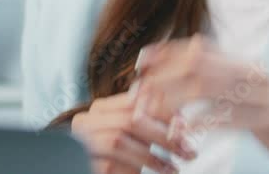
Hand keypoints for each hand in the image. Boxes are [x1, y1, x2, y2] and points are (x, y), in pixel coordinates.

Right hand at [70, 91, 197, 173]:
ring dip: (152, 155)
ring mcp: (82, 141)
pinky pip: (111, 164)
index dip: (161, 111)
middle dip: (162, 134)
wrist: (83, 168)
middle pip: (129, 119)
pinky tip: (158, 173)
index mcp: (101, 109)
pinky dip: (137, 169)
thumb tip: (180, 119)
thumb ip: (148, 123)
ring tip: (174, 166)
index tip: (184, 124)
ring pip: (119, 140)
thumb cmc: (116, 157)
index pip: (133, 101)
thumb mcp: (133, 135)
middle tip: (186, 148)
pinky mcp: (84, 162)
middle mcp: (86, 121)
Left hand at [134, 34, 268, 173]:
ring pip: (209, 89)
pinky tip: (183, 129)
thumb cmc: (265, 115)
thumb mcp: (242, 91)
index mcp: (244, 62)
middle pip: (199, 65)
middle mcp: (253, 71)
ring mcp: (262, 93)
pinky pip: (229, 117)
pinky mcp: (268, 118)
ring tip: (152, 109)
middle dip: (164, 76)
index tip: (141, 60)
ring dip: (175, 99)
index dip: (168, 51)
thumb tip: (179, 66)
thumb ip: (215, 77)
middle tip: (139, 90)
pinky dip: (202, 122)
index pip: (200, 48)